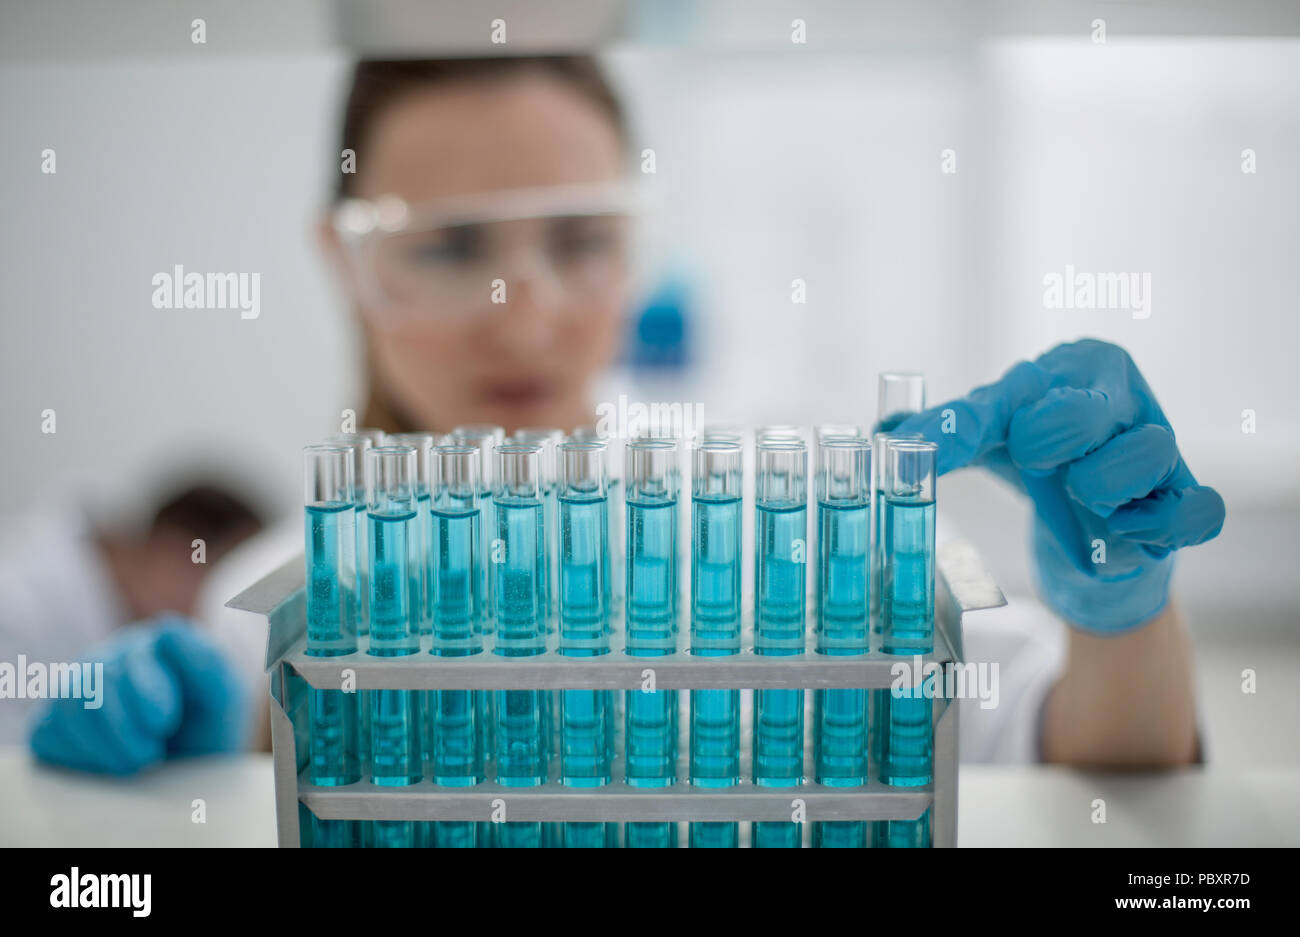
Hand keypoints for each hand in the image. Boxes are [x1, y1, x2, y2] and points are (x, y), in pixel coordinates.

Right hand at [29, 616, 247, 774]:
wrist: (186, 768)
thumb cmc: (207, 727)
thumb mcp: (222, 697)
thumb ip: (206, 662)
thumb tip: (166, 629)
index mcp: (150, 645)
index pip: (132, 658)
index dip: (146, 694)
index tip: (164, 723)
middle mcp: (108, 659)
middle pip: (94, 686)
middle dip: (125, 731)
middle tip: (151, 754)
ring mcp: (75, 690)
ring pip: (66, 710)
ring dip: (103, 747)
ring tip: (135, 762)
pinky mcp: (53, 723)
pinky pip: (45, 735)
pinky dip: (77, 757)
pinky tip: (105, 762)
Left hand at [893, 339, 1224, 633]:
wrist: (1088, 520)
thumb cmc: (1040, 456)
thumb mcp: (991, 436)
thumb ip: (947, 430)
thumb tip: (884, 429)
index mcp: (1068, 368)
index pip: (1009, 390)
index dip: (961, 428)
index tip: (922, 450)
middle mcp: (1119, 395)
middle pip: (1079, 414)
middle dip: (1049, 443)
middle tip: (1039, 463)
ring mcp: (1159, 443)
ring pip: (1143, 455)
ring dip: (1102, 491)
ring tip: (1085, 498)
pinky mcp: (1186, 494)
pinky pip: (1196, 511)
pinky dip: (1160, 527)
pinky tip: (1129, 529)